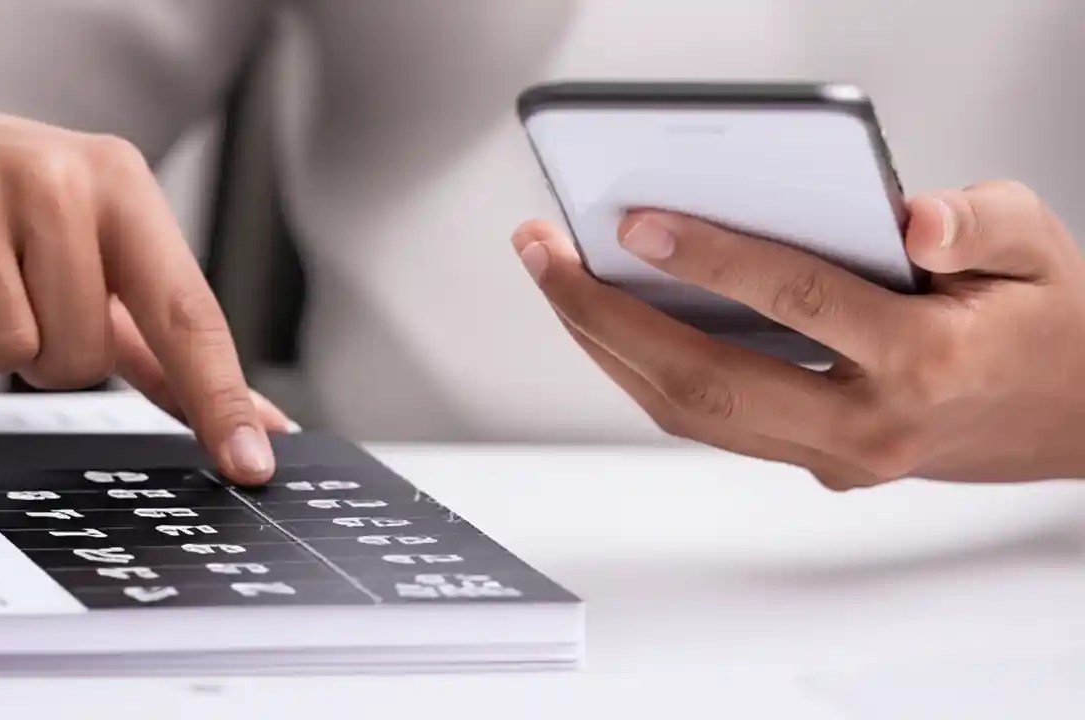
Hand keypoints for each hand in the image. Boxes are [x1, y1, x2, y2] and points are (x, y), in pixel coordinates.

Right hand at [0, 71, 290, 483]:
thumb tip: (256, 417)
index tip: (251, 463)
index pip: (185, 312)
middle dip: (47, 349)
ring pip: (7, 354)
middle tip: (13, 286)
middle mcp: (53, 175)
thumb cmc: (0, 206)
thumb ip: (170, 340)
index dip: (220, 397)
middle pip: (83, 358)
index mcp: (119, 182)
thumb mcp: (93, 247)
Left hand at [513, 181, 1084, 488]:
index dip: (710, 258)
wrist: (1072, 415)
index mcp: (926, 362)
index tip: (635, 223)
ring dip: (610, 348)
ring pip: (693, 413)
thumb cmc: (1046, 321)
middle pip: (708, 379)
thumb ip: (976, 222)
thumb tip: (910, 217)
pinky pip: (711, 423)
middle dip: (608, 317)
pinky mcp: (815, 464)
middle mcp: (869, 425)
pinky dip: (648, 372)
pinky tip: (611, 322)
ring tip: (557, 281)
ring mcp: (836, 458)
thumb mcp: (1036, 244)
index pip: (796, 302)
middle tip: (545, 255)